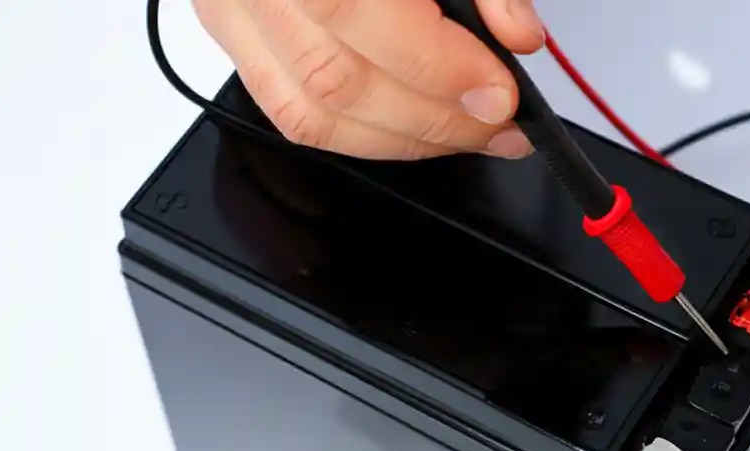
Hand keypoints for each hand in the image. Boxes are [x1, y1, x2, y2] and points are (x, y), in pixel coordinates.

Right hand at [192, 0, 543, 159]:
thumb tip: (517, 37)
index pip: (354, 14)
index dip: (439, 69)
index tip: (502, 95)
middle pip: (338, 80)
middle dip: (436, 120)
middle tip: (501, 127)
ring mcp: (231, 7)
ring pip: (312, 113)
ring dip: (404, 139)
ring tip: (468, 133)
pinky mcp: (232, 33)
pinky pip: (291, 114)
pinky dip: (363, 134)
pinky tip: (415, 127)